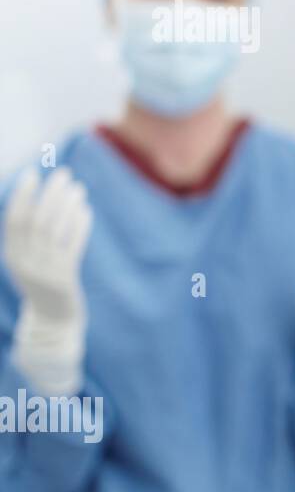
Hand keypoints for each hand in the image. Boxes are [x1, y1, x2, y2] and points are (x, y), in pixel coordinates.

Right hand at [3, 168, 92, 395]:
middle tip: (64, 173)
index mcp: (11, 255)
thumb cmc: (41, 280)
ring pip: (56, 231)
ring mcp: (44, 272)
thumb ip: (28, 234)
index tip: (33, 173)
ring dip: (68, 205)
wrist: (53, 318)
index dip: (23, 195)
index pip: (14, 220)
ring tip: (78, 187)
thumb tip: (39, 195)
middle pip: (37, 220)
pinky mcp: (65, 279)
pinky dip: (79, 225)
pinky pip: (72, 245)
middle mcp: (24, 263)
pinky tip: (86, 210)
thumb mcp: (27, 259)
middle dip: (50, 194)